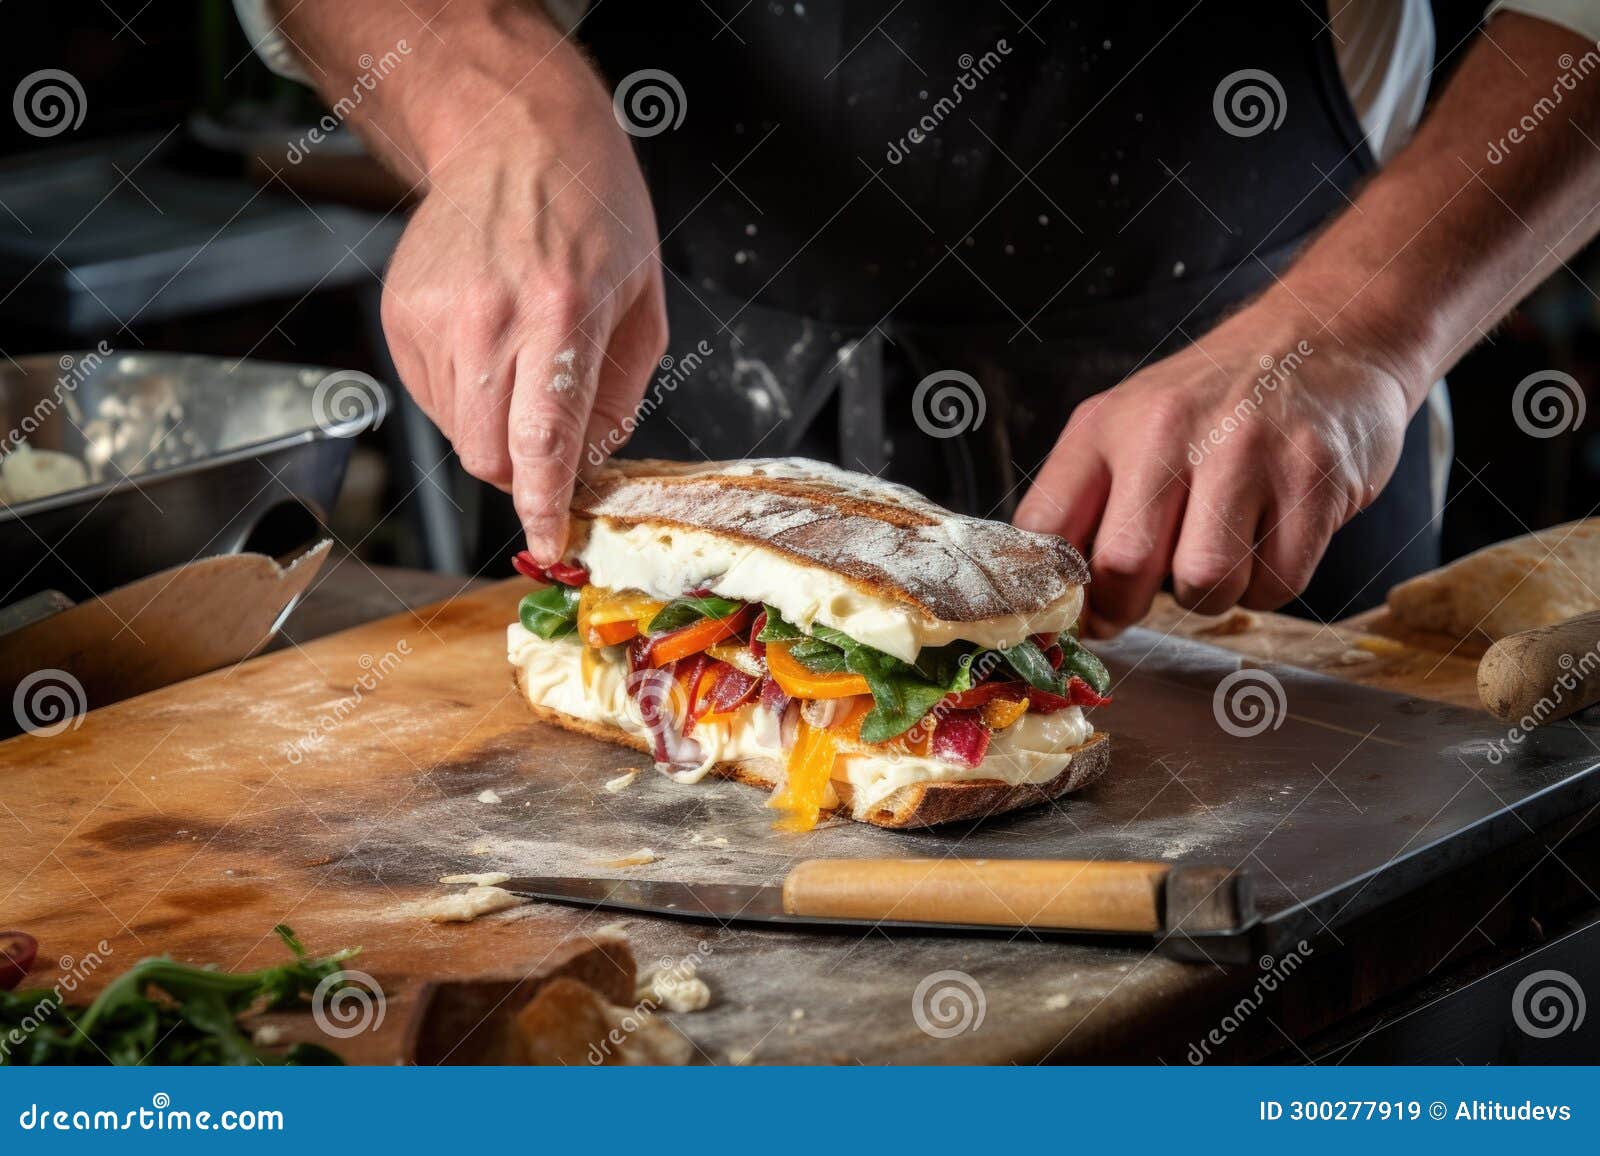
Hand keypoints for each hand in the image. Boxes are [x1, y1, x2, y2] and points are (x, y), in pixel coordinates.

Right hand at [380, 51, 665, 561]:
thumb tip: (587, 468)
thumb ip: (617, 397)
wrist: (515, 135)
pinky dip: (464, 395)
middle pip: (486, 454)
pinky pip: (431, 396)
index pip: (540, 441)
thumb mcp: (641, 304)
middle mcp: (489, 317)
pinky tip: (490, 343)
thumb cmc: (594, 212)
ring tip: (522, 363)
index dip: (542, 505)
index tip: (549, 542)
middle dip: (519, 475)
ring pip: (456, 432)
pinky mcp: (400, 313)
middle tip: (550, 449)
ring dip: (493, 429)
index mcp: (560, 313)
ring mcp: (435, 315)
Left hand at [1014, 303, 1412, 634]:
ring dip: (1209, 594)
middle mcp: (1168, 429)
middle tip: (1143, 598)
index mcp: (1105, 424)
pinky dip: (1271, 583)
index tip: (1075, 613)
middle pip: (1123, 566)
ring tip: (1220, 551)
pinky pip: (1277, 583)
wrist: (1323, 337)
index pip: (1044, 529)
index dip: (1055, 593)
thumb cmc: (1211, 404)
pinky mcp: (1314, 478)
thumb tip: (1062, 605)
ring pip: (1204, 584)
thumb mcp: (1128, 427)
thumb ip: (1086, 505)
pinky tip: (1271, 538)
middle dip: (1127, 606)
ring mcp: (1245, 451)